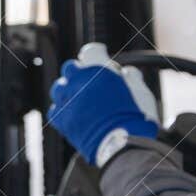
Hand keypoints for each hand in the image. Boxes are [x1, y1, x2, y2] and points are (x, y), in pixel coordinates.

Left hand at [46, 44, 158, 165]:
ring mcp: (68, 100)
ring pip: (59, 88)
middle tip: (89, 82)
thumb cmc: (135, 117)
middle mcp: (79, 81)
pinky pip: (55, 110)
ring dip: (68, 90)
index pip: (90, 51)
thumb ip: (131, 76)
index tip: (100, 57)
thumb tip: (126, 72)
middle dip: (79, 72)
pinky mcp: (62, 120)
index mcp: (99, 69)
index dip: (97, 54)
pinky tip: (73, 115)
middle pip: (70, 68)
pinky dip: (62, 110)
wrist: (122, 144)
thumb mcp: (141, 91)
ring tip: (79, 99)